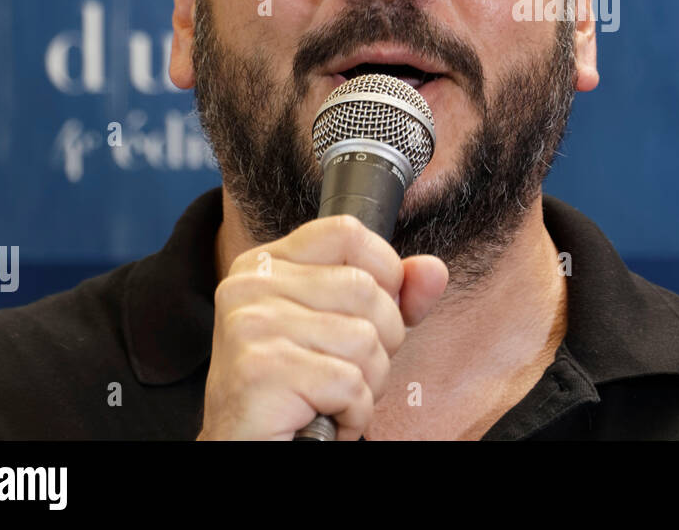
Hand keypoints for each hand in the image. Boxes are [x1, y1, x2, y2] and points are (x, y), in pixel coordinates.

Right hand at [196, 214, 448, 439]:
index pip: (346, 232)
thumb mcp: (344, 330)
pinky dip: (353, 413)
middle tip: (349, 372)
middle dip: (382, 341)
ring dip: (368, 383)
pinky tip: (325, 419)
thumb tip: (433, 271)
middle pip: (365, 289)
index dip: (383, 270)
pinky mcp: (260, 372)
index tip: (375, 312)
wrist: (244, 446)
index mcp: (266, 264)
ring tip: (334, 398)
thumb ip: (390, 295)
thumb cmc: (293, 389)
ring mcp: (252, 326)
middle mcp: (251, 286)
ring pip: (364, 339)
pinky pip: (349, 383)